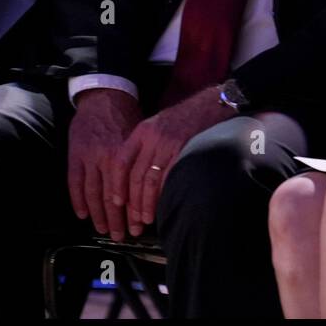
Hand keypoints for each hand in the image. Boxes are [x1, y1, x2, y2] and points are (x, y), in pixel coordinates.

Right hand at [67, 88, 140, 240]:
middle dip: (116, 219)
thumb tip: (153, 188)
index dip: (131, 211)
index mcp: (124, 155)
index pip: (128, 190)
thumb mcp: (140, 139)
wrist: (104, 97)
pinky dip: (78, 200)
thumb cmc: (127, 117)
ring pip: (92, 193)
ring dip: (97, 215)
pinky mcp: (75, 154)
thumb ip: (142, 162)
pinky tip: (83, 214)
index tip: (136, 226)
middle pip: (111, 196)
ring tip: (104, 230)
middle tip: (121, 236)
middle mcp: (106, 158)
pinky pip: (75, 182)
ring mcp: (88, 157)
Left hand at [113, 87, 230, 237]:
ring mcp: (169, 144)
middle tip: (133, 220)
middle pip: (135, 175)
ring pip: (151, 180)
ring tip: (145, 219)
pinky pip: (169, 178)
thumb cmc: (183, 119)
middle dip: (132, 202)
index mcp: (142, 132)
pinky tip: (163, 206)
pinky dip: (163, 195)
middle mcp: (152, 138)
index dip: (117, 184)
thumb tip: (133, 176)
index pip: (121, 161)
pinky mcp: (184, 151)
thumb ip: (143, 147)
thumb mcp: (157, 126)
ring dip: (146, 203)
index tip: (116, 202)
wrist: (208, 106)